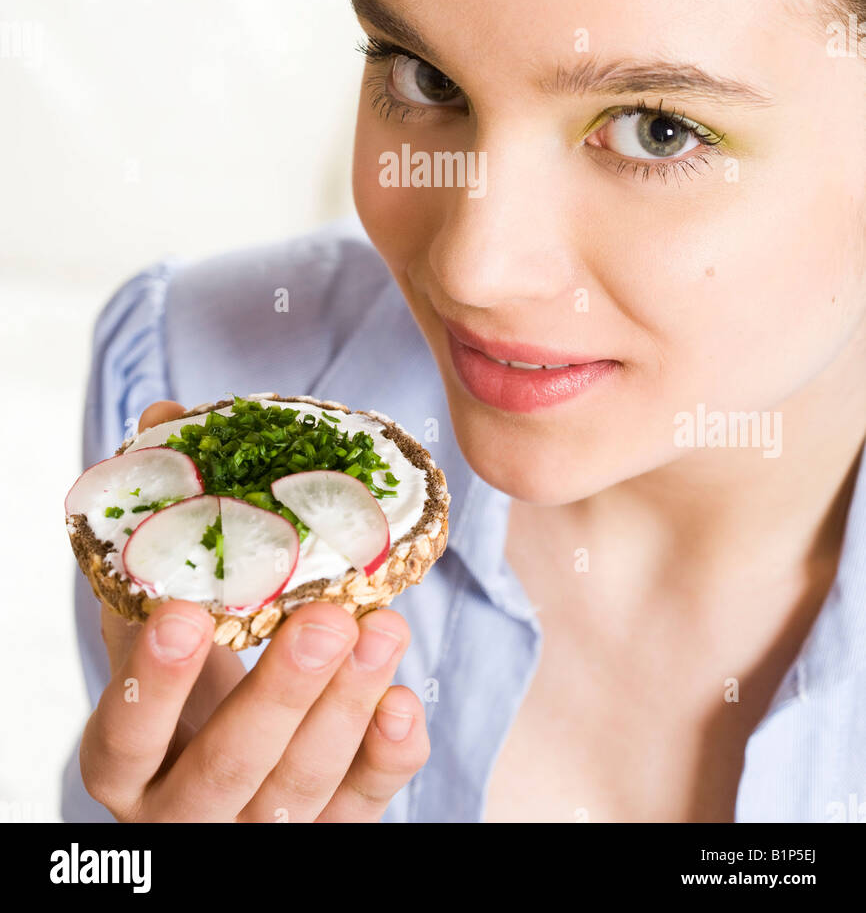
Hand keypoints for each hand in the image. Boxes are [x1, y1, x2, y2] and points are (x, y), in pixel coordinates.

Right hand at [79, 400, 429, 821]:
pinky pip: (359, 809)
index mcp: (125, 760)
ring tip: (382, 627)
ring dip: (345, 706)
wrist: (211, 752)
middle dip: (280, 694)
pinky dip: (385, 758)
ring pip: (299, 791)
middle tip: (324, 618)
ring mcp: (254, 832)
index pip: (124, 735)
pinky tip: (404, 701)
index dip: (152, 682)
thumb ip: (158, 522)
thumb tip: (167, 418)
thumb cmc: (182, 672)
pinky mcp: (326, 833)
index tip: (184, 612)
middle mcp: (182, 812)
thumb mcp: (156, 605)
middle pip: (228, 769)